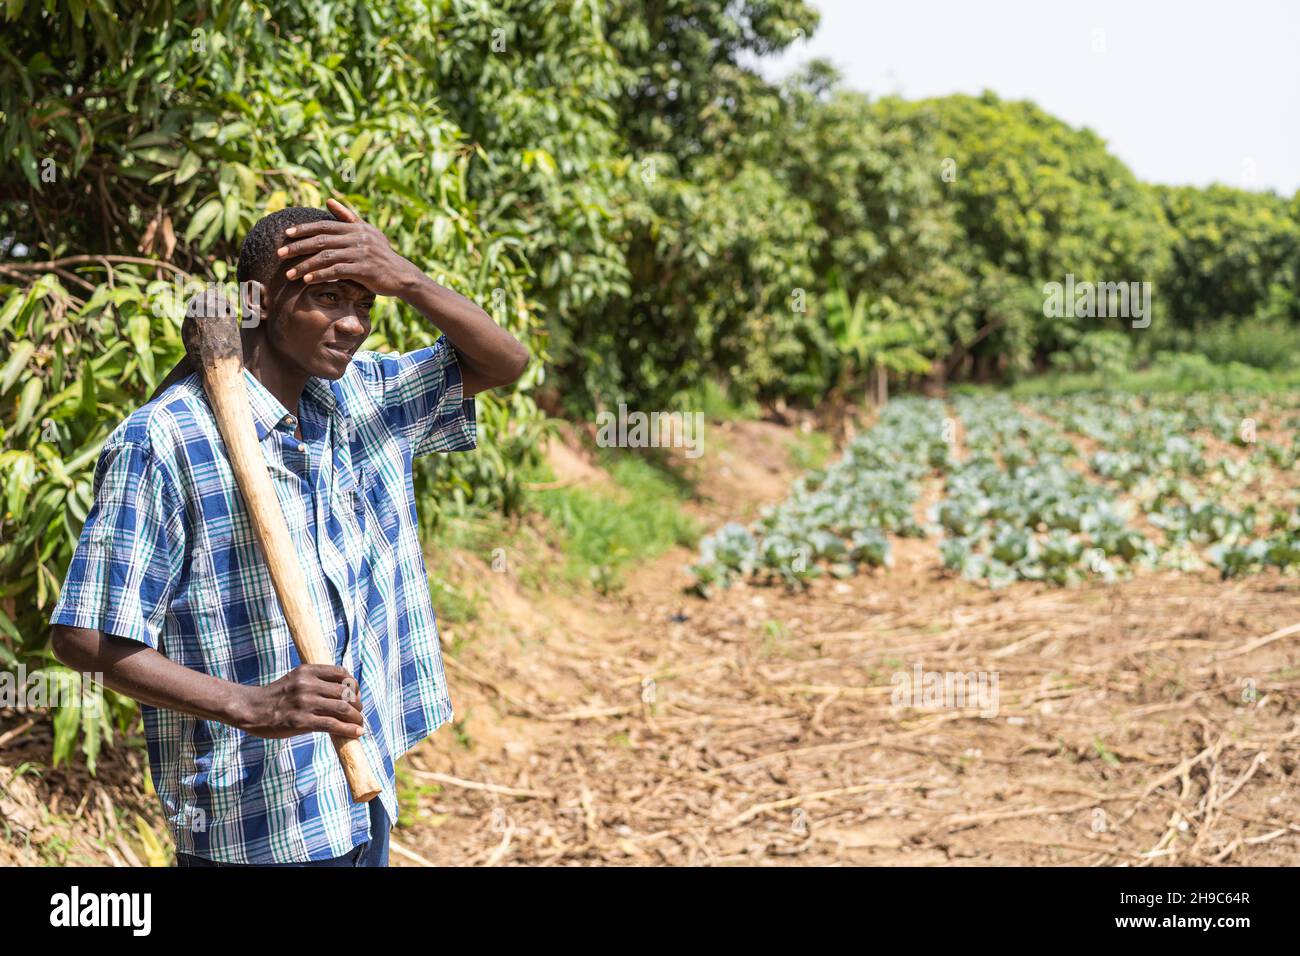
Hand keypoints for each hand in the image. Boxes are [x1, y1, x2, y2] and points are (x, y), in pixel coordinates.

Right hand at [235, 664, 364, 739]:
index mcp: (307, 670)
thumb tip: (342, 692)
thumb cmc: (275, 696)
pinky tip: (356, 733)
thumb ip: (316, 681)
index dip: (354, 685)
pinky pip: (333, 725)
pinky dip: (349, 729)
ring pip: (343, 708)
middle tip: (359, 712)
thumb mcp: (295, 679)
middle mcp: (308, 684)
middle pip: (345, 691)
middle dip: (358, 703)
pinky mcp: (301, 721)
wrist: (250, 709)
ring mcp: (305, 703)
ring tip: (360, 723)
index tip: (356, 695)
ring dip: (357, 717)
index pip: (342, 672)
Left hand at [275, 197, 418, 296]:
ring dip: (305, 265)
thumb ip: (347, 217)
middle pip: (321, 240)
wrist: (401, 275)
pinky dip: (320, 275)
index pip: (324, 226)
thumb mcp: (367, 232)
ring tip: (289, 274)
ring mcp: (361, 253)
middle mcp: (357, 238)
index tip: (285, 235)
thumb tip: (329, 200)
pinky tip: (308, 281)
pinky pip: (337, 271)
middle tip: (279, 254)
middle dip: (298, 247)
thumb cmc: (381, 254)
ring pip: (326, 257)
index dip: (303, 230)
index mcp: (355, 228)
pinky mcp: (364, 269)